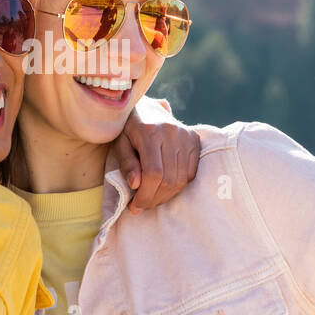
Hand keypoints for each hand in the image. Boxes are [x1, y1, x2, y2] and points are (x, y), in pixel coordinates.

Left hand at [112, 99, 200, 213]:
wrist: (146, 108)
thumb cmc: (128, 129)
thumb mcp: (120, 144)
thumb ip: (127, 164)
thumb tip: (135, 185)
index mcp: (150, 132)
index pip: (153, 173)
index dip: (145, 195)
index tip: (134, 206)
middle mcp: (172, 133)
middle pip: (169, 179)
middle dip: (154, 199)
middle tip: (141, 206)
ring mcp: (186, 136)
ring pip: (181, 179)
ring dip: (166, 196)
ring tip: (151, 198)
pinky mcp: (195, 140)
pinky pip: (190, 173)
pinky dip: (178, 185)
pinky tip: (164, 185)